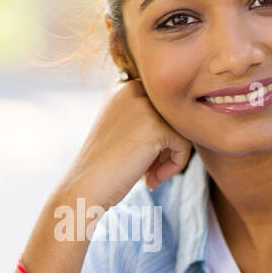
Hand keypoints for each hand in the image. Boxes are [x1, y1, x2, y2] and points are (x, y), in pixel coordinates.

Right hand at [60, 78, 192, 211]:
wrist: (84, 186)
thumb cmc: (103, 164)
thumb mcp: (123, 128)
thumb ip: (148, 116)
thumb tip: (188, 116)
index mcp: (123, 86)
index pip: (162, 103)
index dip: (159, 131)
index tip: (143, 156)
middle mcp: (133, 89)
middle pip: (174, 114)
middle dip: (167, 144)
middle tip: (149, 168)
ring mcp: (146, 107)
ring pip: (182, 129)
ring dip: (171, 156)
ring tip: (150, 175)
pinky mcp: (157, 127)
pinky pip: (184, 146)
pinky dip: (174, 167)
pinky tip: (150, 180)